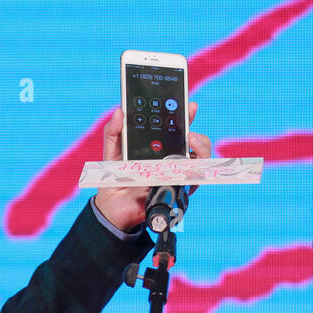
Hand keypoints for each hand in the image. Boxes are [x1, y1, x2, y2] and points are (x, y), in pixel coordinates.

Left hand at [93, 102, 210, 232]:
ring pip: (200, 159)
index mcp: (157, 145)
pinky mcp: (178, 189)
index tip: (189, 105)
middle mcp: (171, 157)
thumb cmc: (114, 179)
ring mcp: (177, 173)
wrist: (114, 208)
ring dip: (201, 149)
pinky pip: (195, 180)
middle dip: (198, 134)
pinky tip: (189, 169)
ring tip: (191, 144)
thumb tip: (119, 111)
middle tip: (190, 133)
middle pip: (195, 141)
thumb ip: (113, 131)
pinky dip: (196, 173)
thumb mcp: (111, 152)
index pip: (176, 127)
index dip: (186, 114)